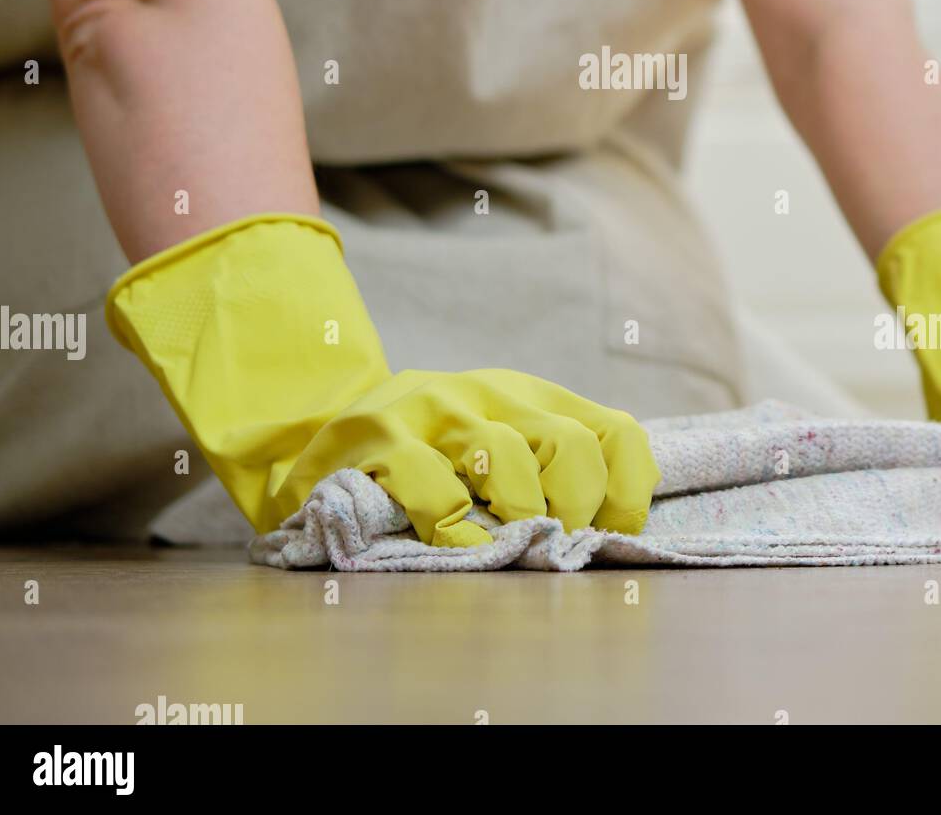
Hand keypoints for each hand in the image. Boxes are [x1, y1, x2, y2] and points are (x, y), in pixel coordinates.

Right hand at [107, 215, 658, 539]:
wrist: (313, 432)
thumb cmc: (422, 456)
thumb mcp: (493, 446)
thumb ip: (549, 470)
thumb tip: (618, 526)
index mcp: (527, 396)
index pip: (614, 431)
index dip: (628, 490)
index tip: (613, 534)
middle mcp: (487, 391)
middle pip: (569, 445)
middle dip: (574, 509)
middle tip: (552, 548)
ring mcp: (431, 408)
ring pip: (508, 459)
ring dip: (519, 518)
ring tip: (503, 549)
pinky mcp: (378, 437)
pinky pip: (433, 487)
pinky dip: (453, 530)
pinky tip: (453, 547)